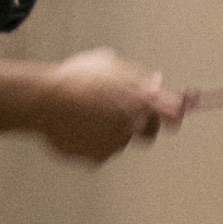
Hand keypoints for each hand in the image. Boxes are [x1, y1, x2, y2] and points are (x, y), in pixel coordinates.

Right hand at [37, 49, 189, 162]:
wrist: (45, 101)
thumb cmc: (76, 78)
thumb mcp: (110, 65)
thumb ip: (137, 77)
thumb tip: (155, 82)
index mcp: (141, 100)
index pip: (174, 112)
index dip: (176, 112)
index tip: (176, 114)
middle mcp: (133, 125)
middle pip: (150, 132)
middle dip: (143, 124)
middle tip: (123, 112)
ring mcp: (115, 144)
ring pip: (121, 140)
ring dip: (111, 130)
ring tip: (86, 114)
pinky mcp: (97, 158)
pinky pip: (99, 150)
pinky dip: (92, 141)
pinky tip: (76, 126)